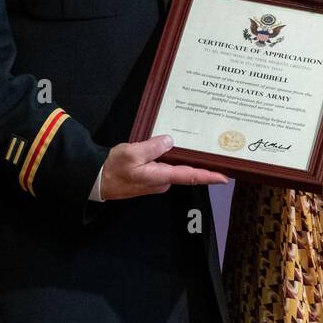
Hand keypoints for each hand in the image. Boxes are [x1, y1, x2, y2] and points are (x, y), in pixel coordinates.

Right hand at [99, 135, 229, 200]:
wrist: (98, 181)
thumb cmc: (113, 169)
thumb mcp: (132, 153)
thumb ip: (153, 146)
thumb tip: (170, 141)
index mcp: (161, 176)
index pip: (190, 177)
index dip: (208, 177)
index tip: (224, 178)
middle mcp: (163, 181)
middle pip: (186, 171)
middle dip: (199, 163)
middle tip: (214, 151)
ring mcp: (156, 181)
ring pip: (175, 167)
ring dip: (183, 158)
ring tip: (196, 144)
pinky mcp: (150, 177)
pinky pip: (165, 166)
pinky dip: (170, 158)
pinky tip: (171, 147)